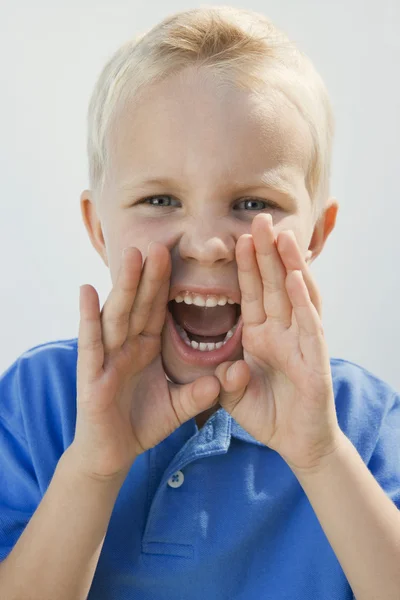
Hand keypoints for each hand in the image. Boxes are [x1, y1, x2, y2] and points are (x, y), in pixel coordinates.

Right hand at [72, 242, 219, 481]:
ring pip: (118, 315)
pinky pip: (92, 343)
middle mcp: (126, 345)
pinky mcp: (91, 375)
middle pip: (139, 304)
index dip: (166, 283)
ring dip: (124, 286)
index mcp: (146, 346)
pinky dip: (88, 317)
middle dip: (149, 275)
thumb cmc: (141, 424)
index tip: (177, 253)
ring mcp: (107, 357)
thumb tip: (223, 380)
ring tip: (132, 255)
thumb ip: (200, 394)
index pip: (158, 309)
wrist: (112, 454)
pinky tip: (87, 290)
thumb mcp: (178, 407)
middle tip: (159, 243)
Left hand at [215, 213, 341, 473]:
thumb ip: (227, 380)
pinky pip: (309, 325)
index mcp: (260, 335)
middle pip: (275, 285)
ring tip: (281, 235)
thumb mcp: (235, 395)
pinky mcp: (315, 359)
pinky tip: (297, 277)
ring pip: (296, 295)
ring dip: (289, 265)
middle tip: (260, 219)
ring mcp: (301, 342)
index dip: (246, 267)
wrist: (295, 443)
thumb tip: (232, 366)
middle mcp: (282, 331)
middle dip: (267, 253)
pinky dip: (304, 301)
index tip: (238, 238)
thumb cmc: (267, 415)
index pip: (253, 294)